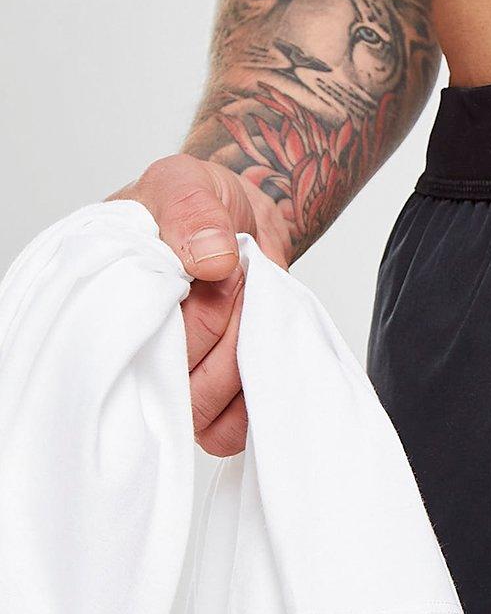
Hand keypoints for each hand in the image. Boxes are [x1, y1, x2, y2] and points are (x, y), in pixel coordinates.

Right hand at [110, 156, 290, 457]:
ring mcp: (173, 381)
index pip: (135, 347)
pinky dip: (255, 391)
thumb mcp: (188, 182)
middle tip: (237, 278)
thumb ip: (192, 211)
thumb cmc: (202, 205)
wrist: (243, 221)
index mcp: (108, 304)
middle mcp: (133, 353)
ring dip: (242, 354)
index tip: (221, 270)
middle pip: (179, 383)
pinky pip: (230, 430)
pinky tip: (259, 339)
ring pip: (206, 412)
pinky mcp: (213, 401)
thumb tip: (211, 259)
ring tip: (245, 301)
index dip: (193, 314)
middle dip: (225, 327)